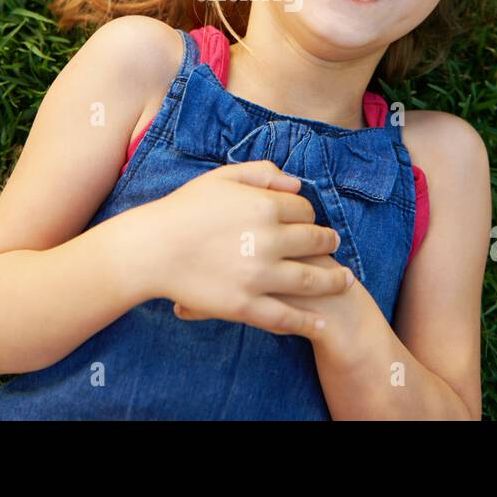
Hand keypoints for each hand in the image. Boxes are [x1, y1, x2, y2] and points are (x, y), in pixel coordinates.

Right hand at [146, 160, 351, 338]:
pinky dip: (307, 321)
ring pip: (310, 280)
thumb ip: (262, 174)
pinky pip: (285, 316)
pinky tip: (321, 322)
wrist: (151, 249)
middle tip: (335, 247)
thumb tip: (297, 183)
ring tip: (345, 281)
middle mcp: (268, 240)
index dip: (308, 215)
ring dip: (333, 281)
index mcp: (263, 206)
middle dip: (328, 243)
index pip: (304, 210)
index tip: (308, 221)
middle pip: (314, 241)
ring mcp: (258, 276)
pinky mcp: (245, 305)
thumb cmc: (183, 210)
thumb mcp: (221, 177)